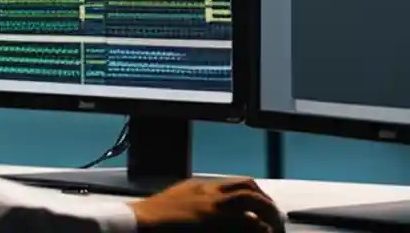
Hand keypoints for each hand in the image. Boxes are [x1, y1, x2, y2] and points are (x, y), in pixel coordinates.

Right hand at [129, 178, 282, 232]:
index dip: (256, 196)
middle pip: (249, 188)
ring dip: (269, 214)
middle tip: (275, 219)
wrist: (137, 222)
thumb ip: (194, 203)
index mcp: (199, 187)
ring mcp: (213, 206)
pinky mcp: (215, 221)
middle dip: (267, 202)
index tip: (263, 209)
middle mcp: (209, 192)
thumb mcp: (175, 203)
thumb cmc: (150, 219)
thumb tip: (208, 214)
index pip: (238, 184)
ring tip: (273, 228)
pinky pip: (249, 223)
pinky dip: (260, 229)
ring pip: (253, 200)